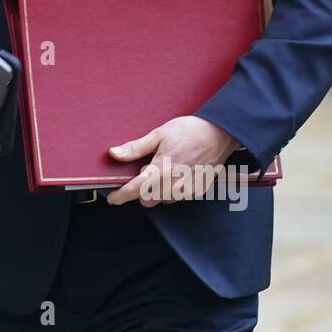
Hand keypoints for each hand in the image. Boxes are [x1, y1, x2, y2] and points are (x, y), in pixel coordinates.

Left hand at [105, 116, 239, 206]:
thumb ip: (135, 148)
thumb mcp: (159, 134)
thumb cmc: (188, 131)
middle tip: (146, 173)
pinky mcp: (197, 192)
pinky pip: (178, 198)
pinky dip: (172, 190)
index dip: (121, 196)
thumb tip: (114, 154)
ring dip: (157, 191)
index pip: (135, 189)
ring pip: (162, 200)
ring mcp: (187, 190)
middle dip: (141, 191)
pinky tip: (177, 174)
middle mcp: (174, 183)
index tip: (113, 198)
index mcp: (161, 168)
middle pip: (147, 200)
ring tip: (165, 171)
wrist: (219, 133)